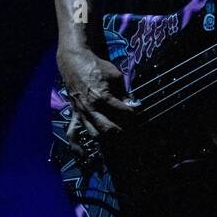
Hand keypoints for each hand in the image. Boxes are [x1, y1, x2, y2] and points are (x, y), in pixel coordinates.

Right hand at [55, 44, 135, 158]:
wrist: (74, 60)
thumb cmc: (97, 66)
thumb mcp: (116, 76)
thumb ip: (124, 93)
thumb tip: (133, 105)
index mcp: (103, 98)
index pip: (125, 114)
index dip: (136, 118)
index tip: (143, 120)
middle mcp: (92, 109)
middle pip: (111, 129)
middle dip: (125, 136)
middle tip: (136, 140)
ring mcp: (82, 113)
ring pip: (96, 134)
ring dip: (108, 142)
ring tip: (121, 148)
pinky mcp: (75, 114)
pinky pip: (73, 133)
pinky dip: (77, 146)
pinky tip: (83, 156)